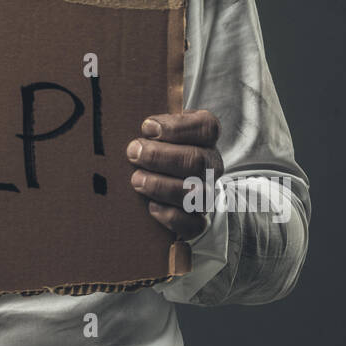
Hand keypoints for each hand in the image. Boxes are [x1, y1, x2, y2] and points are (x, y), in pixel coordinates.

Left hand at [125, 109, 222, 240]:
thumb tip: (136, 121)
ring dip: (161, 186)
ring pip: (196, 193)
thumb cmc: (155, 149)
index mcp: (205, 138)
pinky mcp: (199, 220)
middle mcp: (211, 165)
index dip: (177, 127)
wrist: (160, 185)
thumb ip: (151, 124)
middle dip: (159, 156)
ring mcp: (208, 193)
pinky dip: (171, 217)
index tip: (146, 127)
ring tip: (137, 179)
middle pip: (197, 160)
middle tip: (133, 152)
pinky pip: (194, 225)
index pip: (207, 127)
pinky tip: (151, 207)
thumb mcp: (156, 130)